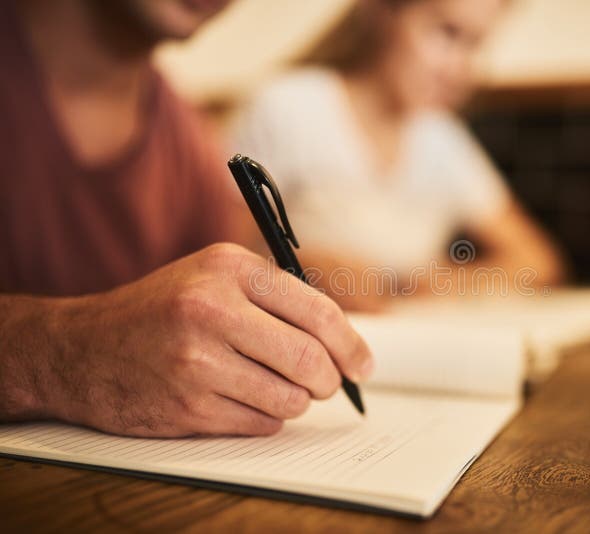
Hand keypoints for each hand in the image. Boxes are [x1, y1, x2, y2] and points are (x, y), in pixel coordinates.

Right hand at [7, 243, 372, 436]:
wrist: (81, 348)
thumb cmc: (161, 311)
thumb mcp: (214, 277)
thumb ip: (276, 298)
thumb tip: (342, 341)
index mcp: (229, 269)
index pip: (318, 311)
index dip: (352, 344)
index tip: (363, 365)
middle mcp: (212, 310)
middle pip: (310, 360)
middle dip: (328, 381)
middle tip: (325, 385)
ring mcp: (197, 361)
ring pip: (289, 399)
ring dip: (293, 401)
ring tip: (271, 387)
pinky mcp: (186, 405)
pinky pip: (259, 423)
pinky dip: (264, 418)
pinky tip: (240, 400)